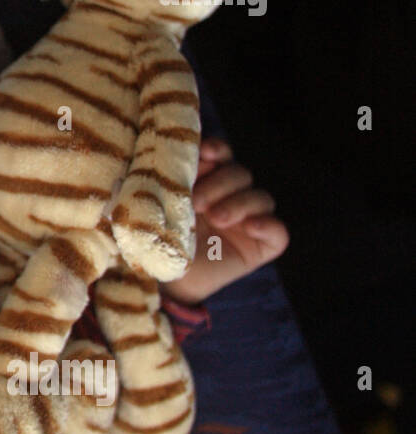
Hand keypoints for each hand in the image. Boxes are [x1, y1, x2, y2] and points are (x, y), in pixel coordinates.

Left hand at [160, 138, 288, 305]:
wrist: (166, 283)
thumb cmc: (157, 241)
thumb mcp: (154, 209)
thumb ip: (159, 185)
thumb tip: (153, 162)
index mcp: (205, 181)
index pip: (221, 155)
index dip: (216, 150)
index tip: (204, 153)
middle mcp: (231, 197)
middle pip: (240, 173)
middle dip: (219, 183)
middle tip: (196, 203)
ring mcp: (249, 221)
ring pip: (261, 197)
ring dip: (239, 204)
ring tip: (216, 219)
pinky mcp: (261, 246)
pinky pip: (279, 233)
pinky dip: (269, 226)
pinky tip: (250, 227)